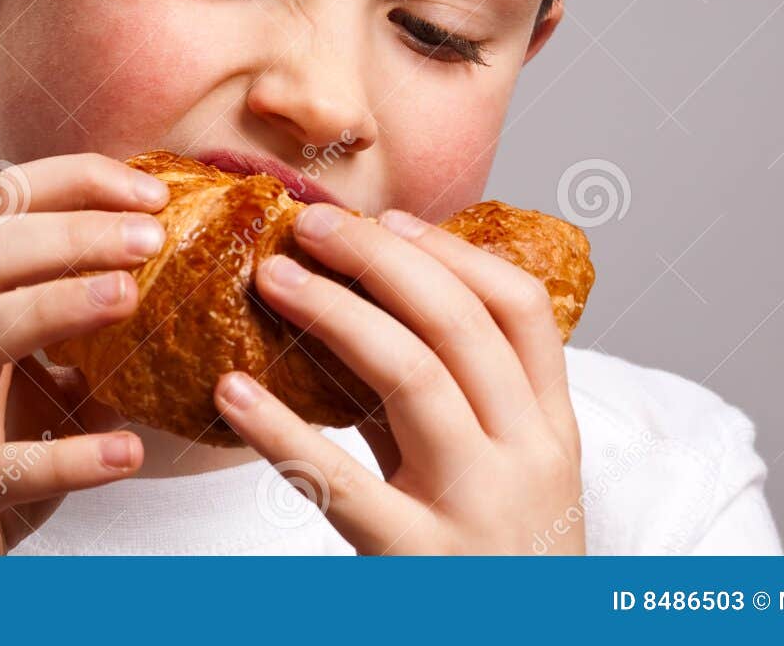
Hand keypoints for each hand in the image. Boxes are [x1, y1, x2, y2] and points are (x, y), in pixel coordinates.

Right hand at [0, 153, 168, 554]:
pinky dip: (67, 459)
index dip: (75, 184)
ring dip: (51, 306)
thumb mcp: (37, 391)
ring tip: (130, 297)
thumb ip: (95, 350)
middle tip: (152, 238)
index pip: (3, 213)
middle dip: (68, 234)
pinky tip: (126, 453)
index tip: (152, 194)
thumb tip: (187, 304)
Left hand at [213, 203, 584, 553]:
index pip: (520, 308)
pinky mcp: (417, 565)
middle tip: (307, 223)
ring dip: (334, 313)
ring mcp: (477, 511)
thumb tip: (359, 304)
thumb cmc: (491, 562)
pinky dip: (280, 430)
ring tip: (270, 277)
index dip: (450, 251)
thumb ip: (446, 400)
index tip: (387, 218)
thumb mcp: (493, 474)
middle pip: (459, 324)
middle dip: (379, 259)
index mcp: (552, 428)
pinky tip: (231, 392)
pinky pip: (341, 485)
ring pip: (413, 377)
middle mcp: (528, 458)